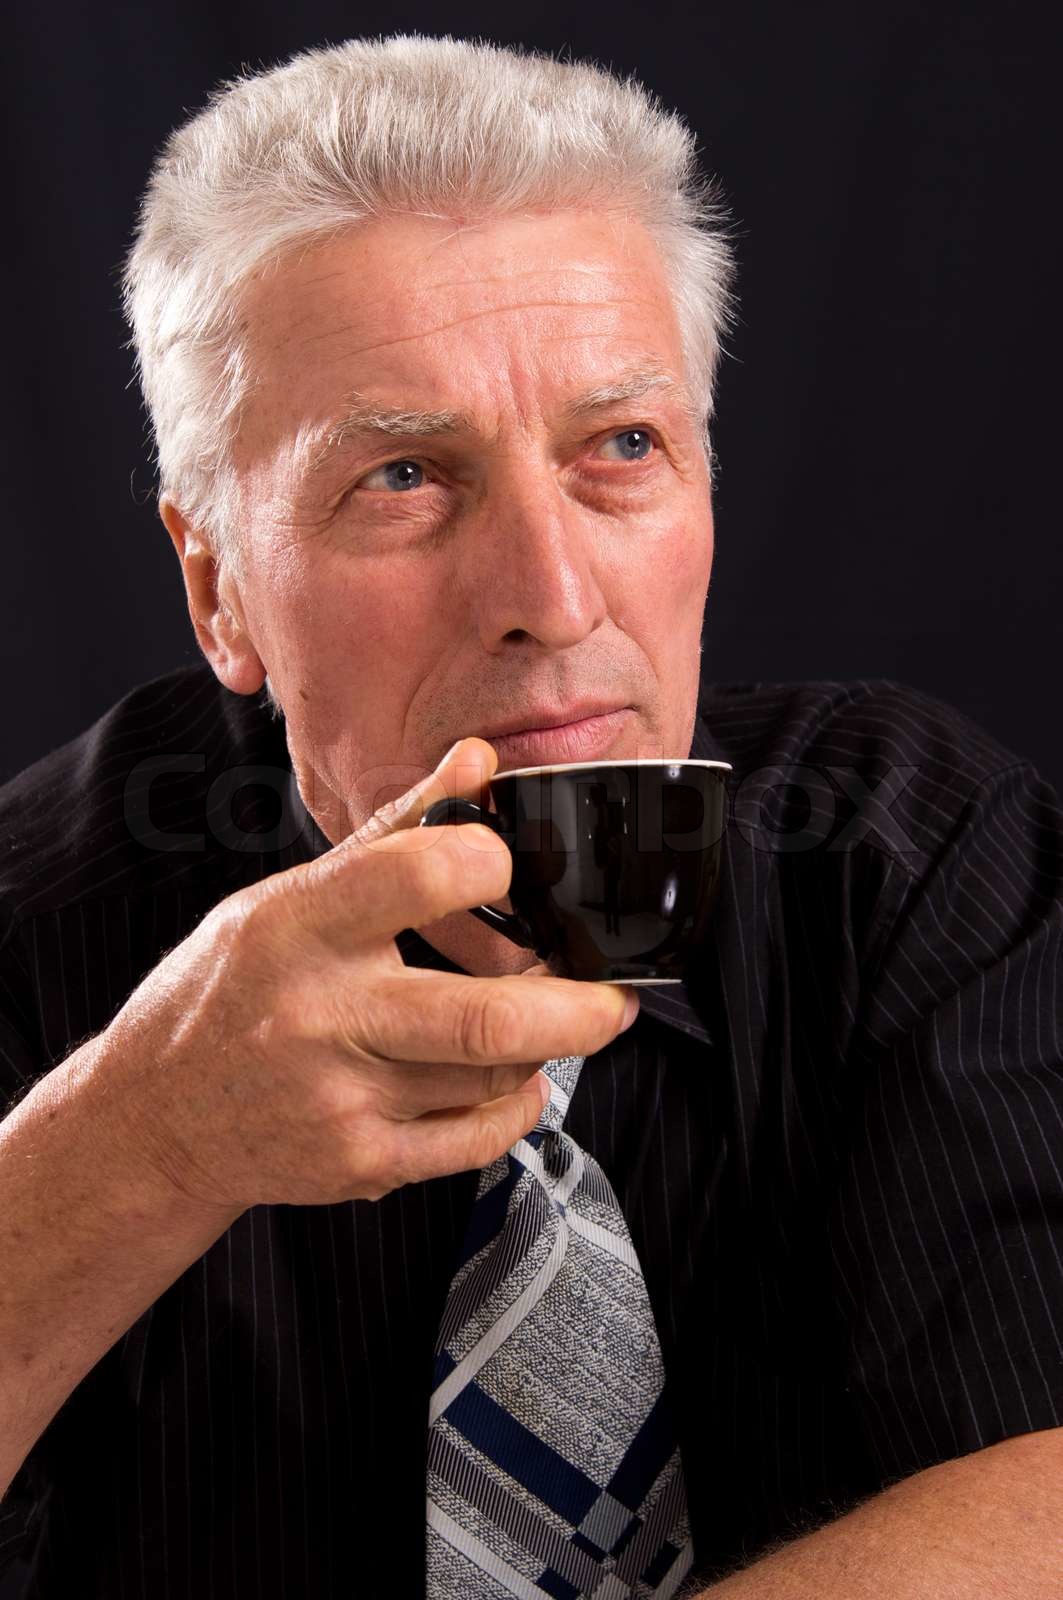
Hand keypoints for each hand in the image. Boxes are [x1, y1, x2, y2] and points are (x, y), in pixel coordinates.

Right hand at [102, 738, 637, 1211]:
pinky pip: (476, 1140)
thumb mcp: (286, 895)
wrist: (154, 1114)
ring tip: (550, 1024)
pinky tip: (507, 1080)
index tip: (512, 867)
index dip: (491, 861)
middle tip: (613, 991)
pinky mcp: (359, 1163)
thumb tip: (476, 762)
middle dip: (582, 1006)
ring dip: (547, 1049)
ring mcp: (342, 1099)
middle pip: (489, 1017)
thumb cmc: (223, 991)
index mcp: (299, 927)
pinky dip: (514, 1107)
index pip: (420, 875)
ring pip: (495, 1078)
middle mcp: (320, 1015)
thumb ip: (392, 832)